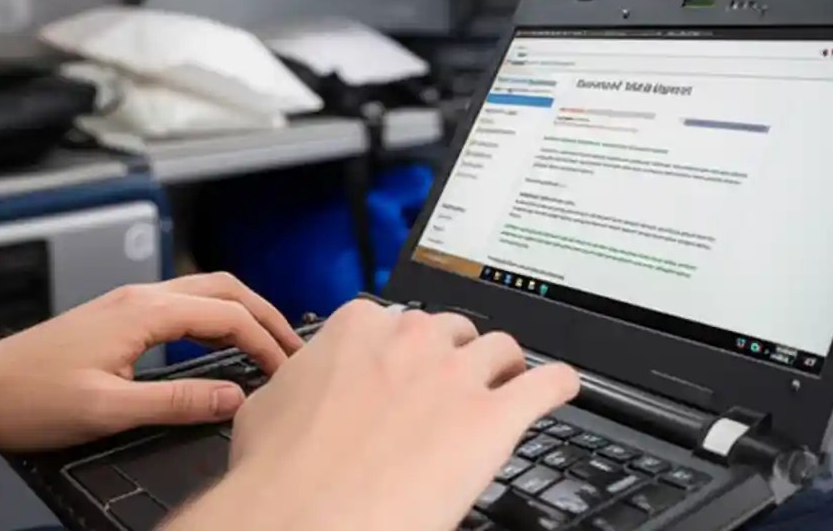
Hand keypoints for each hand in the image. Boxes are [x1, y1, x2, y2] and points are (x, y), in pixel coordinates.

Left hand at [0, 273, 299, 488]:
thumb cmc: (26, 399)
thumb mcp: (109, 410)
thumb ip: (178, 401)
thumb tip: (234, 397)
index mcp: (143, 311)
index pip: (228, 315)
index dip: (266, 343)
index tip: (287, 372)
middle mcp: (138, 297)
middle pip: (224, 290)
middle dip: (266, 316)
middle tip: (295, 349)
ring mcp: (125, 304)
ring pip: (203, 293)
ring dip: (241, 313)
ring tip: (267, 343)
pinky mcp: (115, 318)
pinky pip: (182, 305)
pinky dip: (214, 318)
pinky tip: (218, 343)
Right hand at [167, 299, 579, 530]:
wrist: (305, 518)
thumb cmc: (280, 475)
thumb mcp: (270, 405)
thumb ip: (302, 381)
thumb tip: (302, 388)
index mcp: (360, 328)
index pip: (399, 321)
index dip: (406, 351)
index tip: (408, 366)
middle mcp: (413, 341)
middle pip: (455, 331)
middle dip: (456, 356)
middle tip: (451, 388)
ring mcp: (457, 376)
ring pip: (502, 350)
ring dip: (504, 368)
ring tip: (505, 386)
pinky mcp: (493, 418)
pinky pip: (545, 385)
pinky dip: (557, 384)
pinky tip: (561, 388)